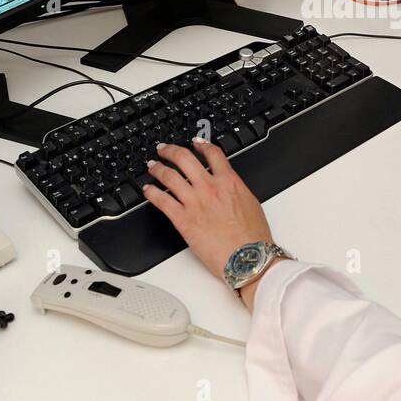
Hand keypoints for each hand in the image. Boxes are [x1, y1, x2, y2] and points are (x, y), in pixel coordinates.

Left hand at [141, 140, 275, 308]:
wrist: (247, 257)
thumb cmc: (252, 236)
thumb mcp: (250, 203)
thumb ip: (235, 190)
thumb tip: (228, 186)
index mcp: (229, 182)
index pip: (212, 153)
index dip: (201, 144)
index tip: (196, 143)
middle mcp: (209, 188)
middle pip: (185, 158)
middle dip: (171, 150)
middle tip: (164, 149)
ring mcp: (194, 202)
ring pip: (169, 176)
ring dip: (158, 168)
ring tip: (152, 166)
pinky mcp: (183, 220)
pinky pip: (162, 201)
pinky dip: (152, 192)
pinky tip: (148, 190)